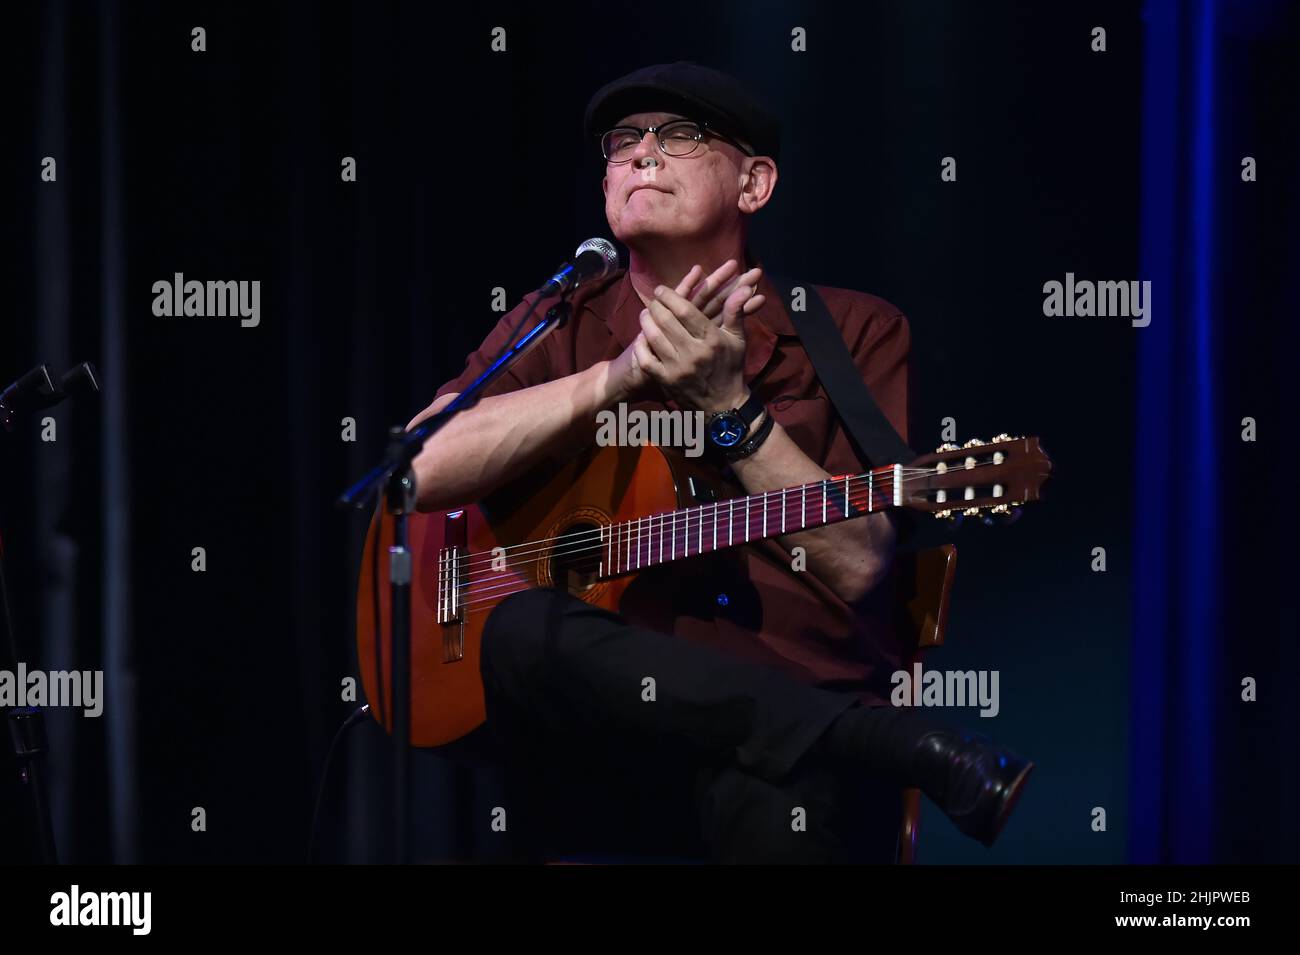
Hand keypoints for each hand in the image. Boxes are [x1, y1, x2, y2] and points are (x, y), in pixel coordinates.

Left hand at [613, 259, 763, 409]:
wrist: (723, 405)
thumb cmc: (730, 368)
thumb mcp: (737, 339)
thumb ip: (735, 312)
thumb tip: (744, 289)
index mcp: (712, 340)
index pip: (686, 310)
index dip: (670, 296)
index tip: (661, 290)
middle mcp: (694, 353)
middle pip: (666, 320)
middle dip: (655, 305)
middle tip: (652, 300)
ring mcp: (678, 368)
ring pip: (654, 337)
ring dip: (646, 321)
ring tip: (645, 314)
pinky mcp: (666, 381)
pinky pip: (646, 359)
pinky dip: (641, 346)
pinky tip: (642, 337)